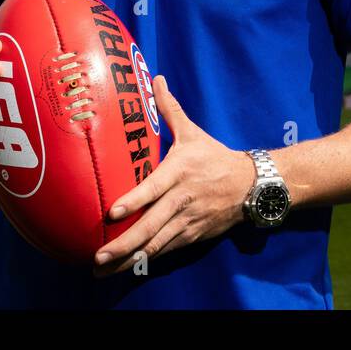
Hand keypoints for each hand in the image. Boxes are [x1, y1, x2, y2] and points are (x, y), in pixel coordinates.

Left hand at [92, 75, 252, 276]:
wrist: (252, 185)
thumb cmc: (215, 157)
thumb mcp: (192, 132)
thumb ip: (169, 108)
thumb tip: (156, 78)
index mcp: (179, 172)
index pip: (154, 189)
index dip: (134, 201)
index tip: (112, 213)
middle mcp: (182, 200)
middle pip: (151, 226)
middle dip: (123, 244)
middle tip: (98, 257)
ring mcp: (188, 221)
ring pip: (156, 245)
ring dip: (129, 260)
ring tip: (103, 271)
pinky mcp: (193, 236)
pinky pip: (167, 251)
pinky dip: (147, 261)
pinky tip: (127, 268)